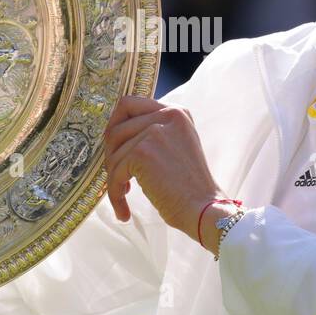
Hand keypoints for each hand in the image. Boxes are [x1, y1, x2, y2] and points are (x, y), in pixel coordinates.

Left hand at [102, 95, 225, 242]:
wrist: (205, 210)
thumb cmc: (190, 188)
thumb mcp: (177, 146)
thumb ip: (154, 133)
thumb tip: (115, 133)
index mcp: (176, 112)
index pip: (130, 104)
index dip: (115, 125)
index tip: (113, 147)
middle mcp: (167, 115)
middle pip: (116, 127)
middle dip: (110, 154)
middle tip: (117, 175)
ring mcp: (154, 132)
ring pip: (114, 152)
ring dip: (114, 177)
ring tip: (123, 195)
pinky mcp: (142, 152)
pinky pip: (115, 172)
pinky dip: (115, 194)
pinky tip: (123, 210)